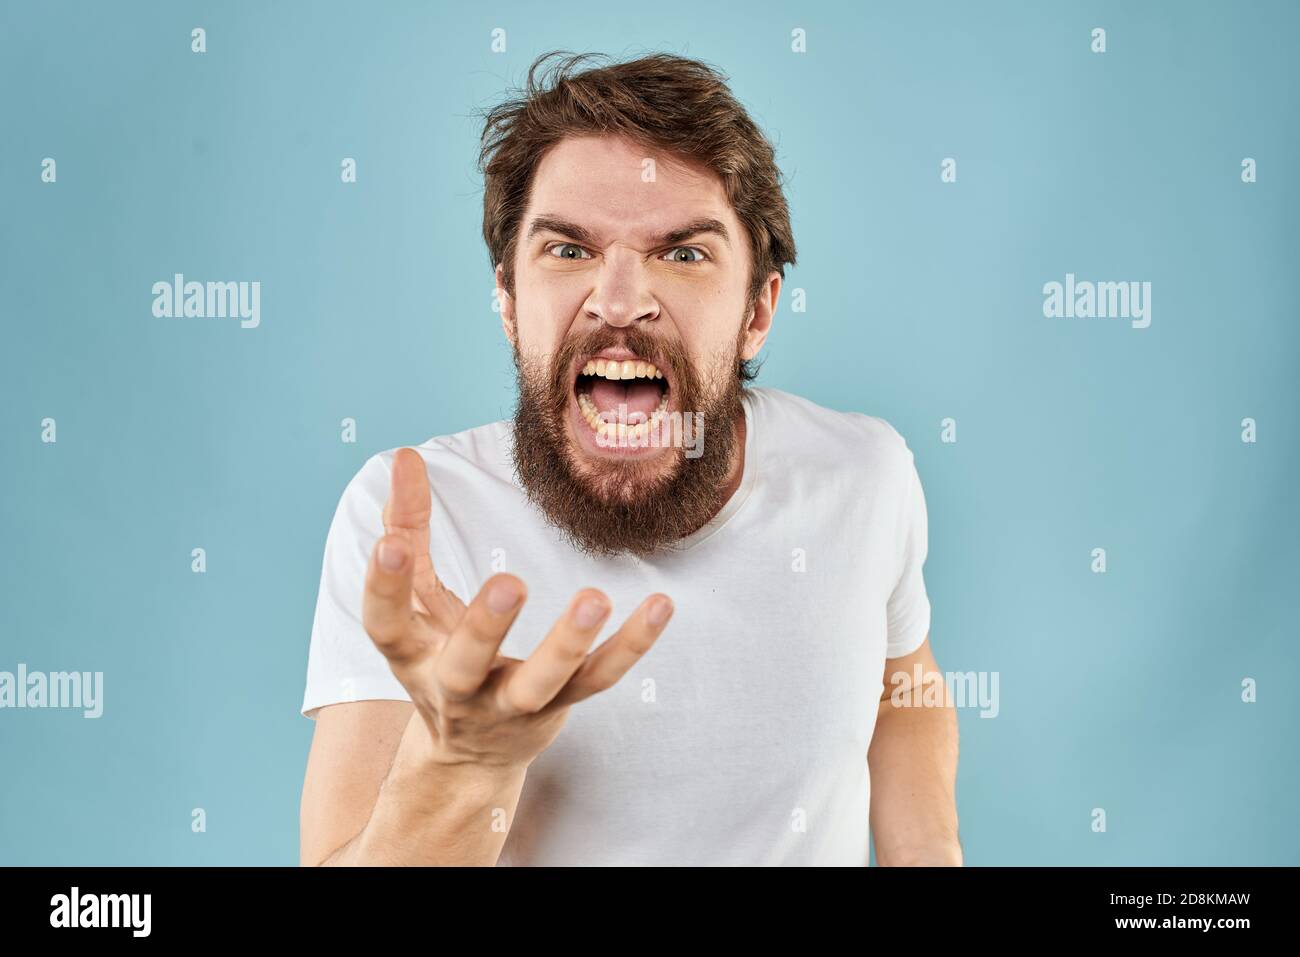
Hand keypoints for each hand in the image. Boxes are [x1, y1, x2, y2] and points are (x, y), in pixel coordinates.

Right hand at [362, 447, 673, 771]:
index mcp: (413, 656)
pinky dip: (632, 644)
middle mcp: (457, 689)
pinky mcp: (562, 706)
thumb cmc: (439, 656)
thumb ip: (406, 529)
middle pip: (466, 665)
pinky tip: (661, 605)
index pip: (387, 624)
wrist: (469, 756)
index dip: (385, 586)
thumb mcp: (415, 604)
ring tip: (594, 598)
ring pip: (542, 683)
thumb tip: (404, 456)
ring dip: (568, 644)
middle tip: (510, 584)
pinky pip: (601, 677)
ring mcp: (512, 704)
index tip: (389, 543)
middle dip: (485, 629)